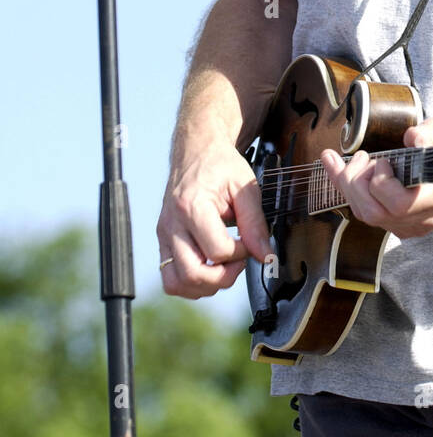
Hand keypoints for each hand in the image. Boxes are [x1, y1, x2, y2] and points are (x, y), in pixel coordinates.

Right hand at [156, 128, 273, 298]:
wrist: (197, 151)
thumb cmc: (220, 166)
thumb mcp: (245, 188)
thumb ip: (255, 224)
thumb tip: (265, 255)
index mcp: (192, 206)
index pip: (217, 251)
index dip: (241, 252)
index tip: (250, 241)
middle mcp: (172, 224)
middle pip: (192, 274)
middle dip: (223, 277)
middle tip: (238, 261)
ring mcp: (164, 235)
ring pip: (177, 283)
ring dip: (206, 285)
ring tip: (224, 266)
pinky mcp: (163, 242)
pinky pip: (171, 278)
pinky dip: (192, 283)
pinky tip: (210, 267)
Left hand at [319, 116, 432, 239]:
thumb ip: (431, 134)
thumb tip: (413, 139)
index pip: (400, 205)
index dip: (382, 183)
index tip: (385, 160)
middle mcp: (424, 219)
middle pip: (375, 213)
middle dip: (356, 182)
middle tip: (362, 156)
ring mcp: (411, 226)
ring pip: (367, 216)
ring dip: (351, 185)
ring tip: (357, 160)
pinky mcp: (401, 224)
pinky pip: (368, 214)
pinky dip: (353, 192)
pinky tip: (344, 170)